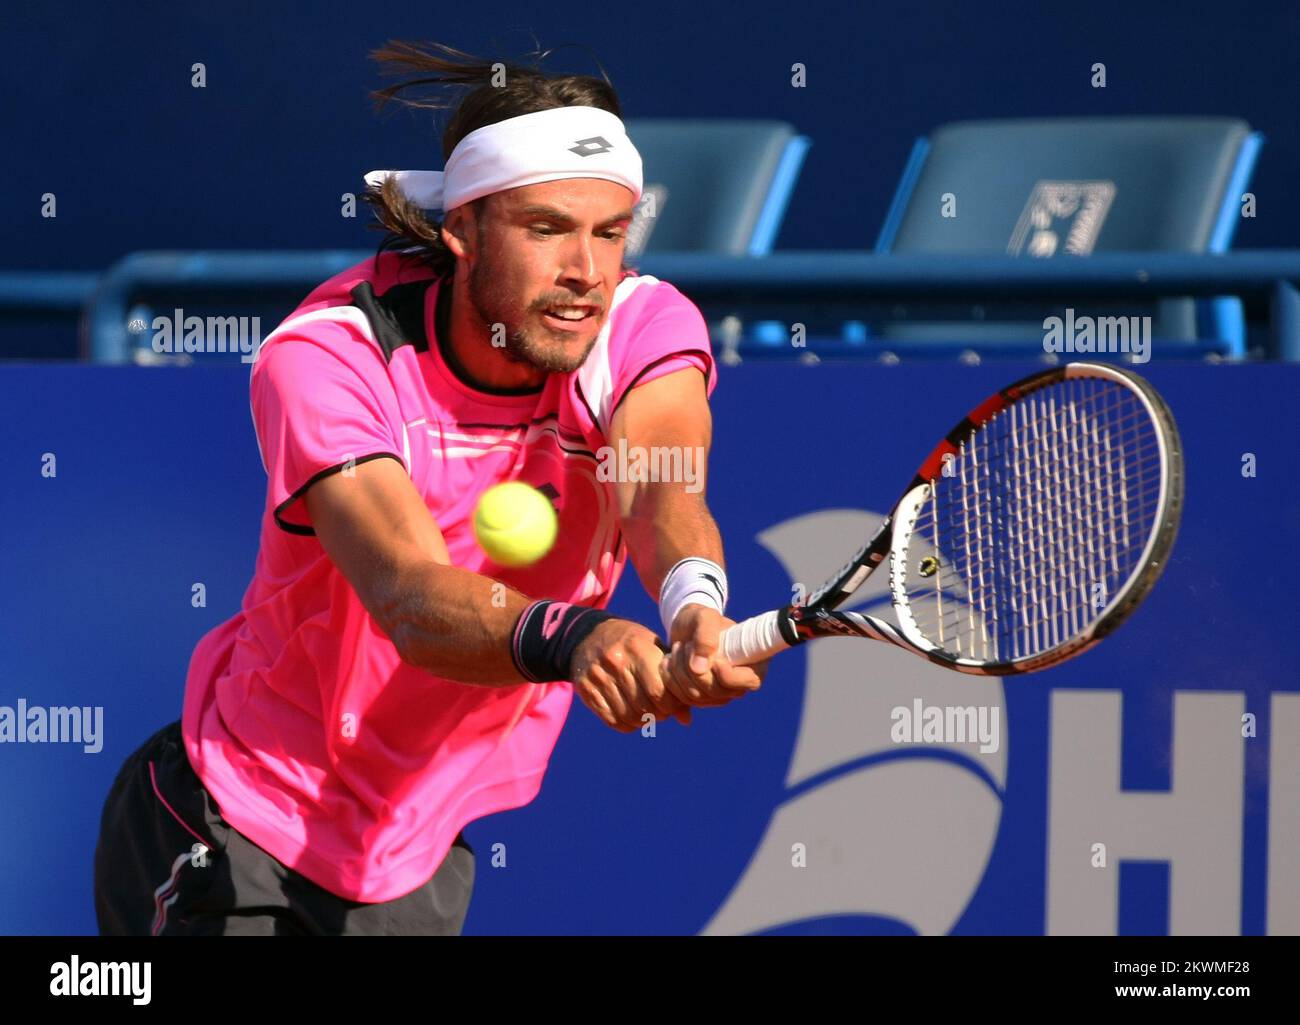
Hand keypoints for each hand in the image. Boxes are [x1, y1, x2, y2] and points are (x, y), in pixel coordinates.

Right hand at [568, 618, 692, 732]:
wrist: (590, 634)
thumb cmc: (632, 643)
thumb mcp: (654, 649)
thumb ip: (672, 678)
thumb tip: (686, 719)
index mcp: (638, 648)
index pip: (658, 691)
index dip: (670, 705)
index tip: (674, 705)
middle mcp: (616, 661)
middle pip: (643, 705)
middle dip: (658, 715)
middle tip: (662, 713)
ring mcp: (598, 676)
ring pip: (627, 715)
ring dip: (642, 721)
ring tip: (648, 716)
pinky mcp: (585, 688)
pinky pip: (610, 718)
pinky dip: (625, 724)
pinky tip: (631, 717)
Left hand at [659, 605, 769, 712]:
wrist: (686, 628)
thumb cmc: (701, 619)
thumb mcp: (705, 617)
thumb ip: (706, 636)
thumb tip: (699, 669)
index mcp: (754, 662)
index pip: (749, 681)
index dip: (728, 674)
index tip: (713, 657)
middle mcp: (740, 683)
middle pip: (717, 692)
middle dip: (694, 669)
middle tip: (684, 646)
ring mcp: (721, 694)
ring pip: (698, 697)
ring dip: (679, 672)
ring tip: (676, 649)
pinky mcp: (702, 699)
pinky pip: (685, 700)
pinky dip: (672, 681)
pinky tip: (668, 663)